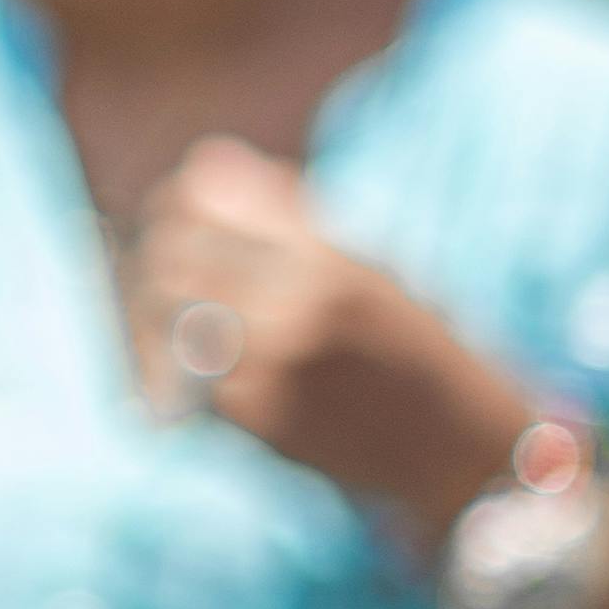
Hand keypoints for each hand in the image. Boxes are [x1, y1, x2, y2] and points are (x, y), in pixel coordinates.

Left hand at [130, 138, 538, 539]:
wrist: (457, 446)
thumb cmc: (414, 344)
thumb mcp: (373, 263)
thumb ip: (291, 214)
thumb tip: (205, 162)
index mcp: (331, 257)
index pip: (209, 199)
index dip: (179, 199)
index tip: (175, 207)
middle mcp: (296, 306)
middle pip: (171, 253)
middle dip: (156, 249)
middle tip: (158, 256)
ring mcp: (269, 365)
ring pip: (163, 312)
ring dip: (151, 303)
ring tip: (161, 303)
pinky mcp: (251, 415)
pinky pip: (182, 368)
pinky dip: (173, 355)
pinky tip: (187, 355)